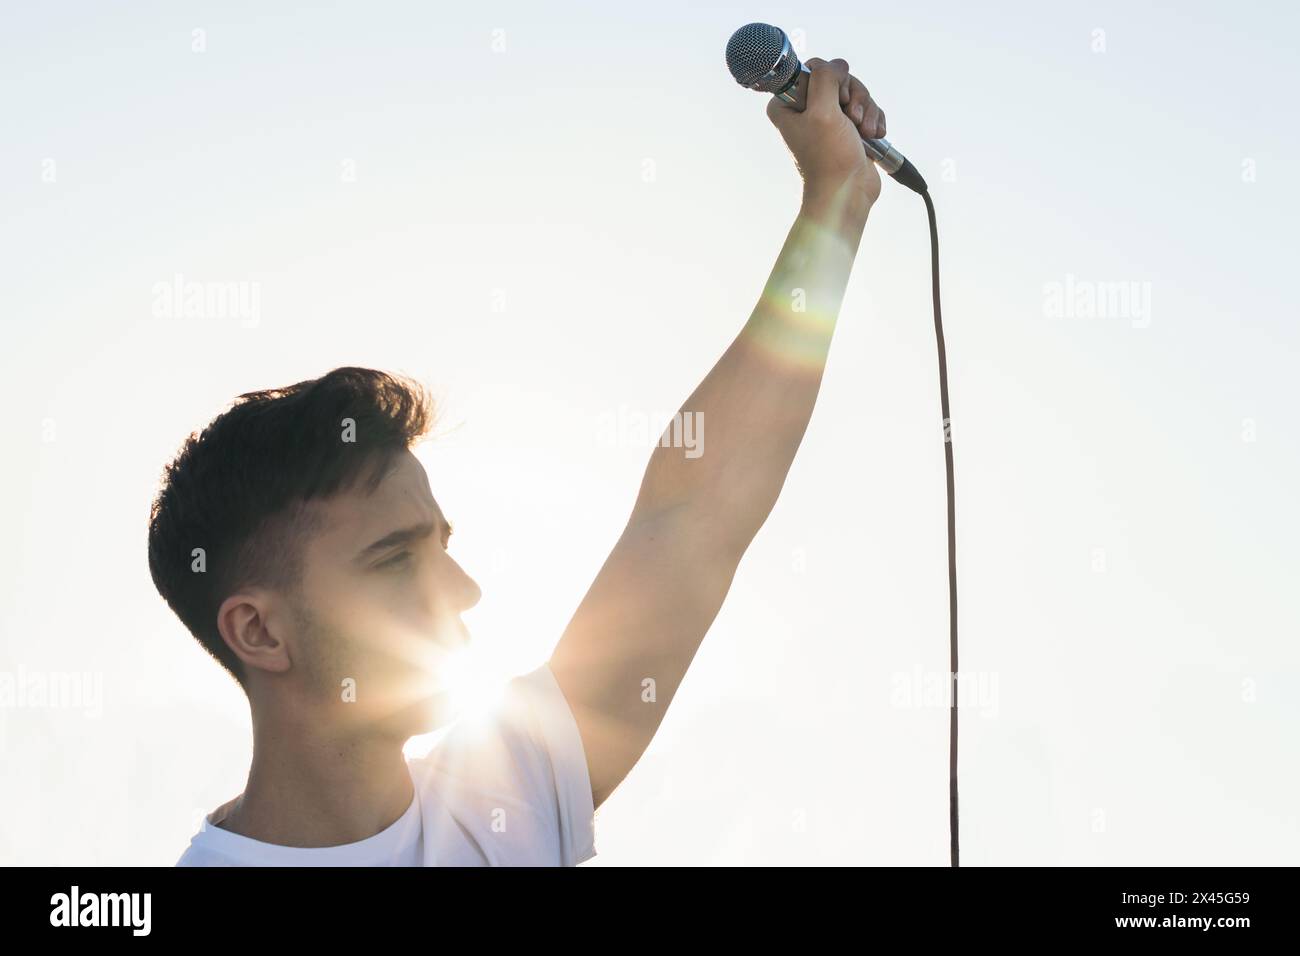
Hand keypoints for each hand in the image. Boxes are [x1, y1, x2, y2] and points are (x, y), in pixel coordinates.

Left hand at [766, 57, 883, 212]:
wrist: (846, 193)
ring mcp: (828, 118)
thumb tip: (838, 64)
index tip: (837, 102)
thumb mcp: (822, 111)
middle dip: (854, 97)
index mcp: (787, 104)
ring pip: (856, 92)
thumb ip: (826, 78)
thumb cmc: (829, 159)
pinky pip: (867, 108)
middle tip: (852, 118)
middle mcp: (805, 109)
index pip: (814, 68)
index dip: (832, 81)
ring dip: (867, 111)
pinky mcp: (847, 127)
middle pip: (839, 78)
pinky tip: (871, 136)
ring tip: (863, 132)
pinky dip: (873, 120)